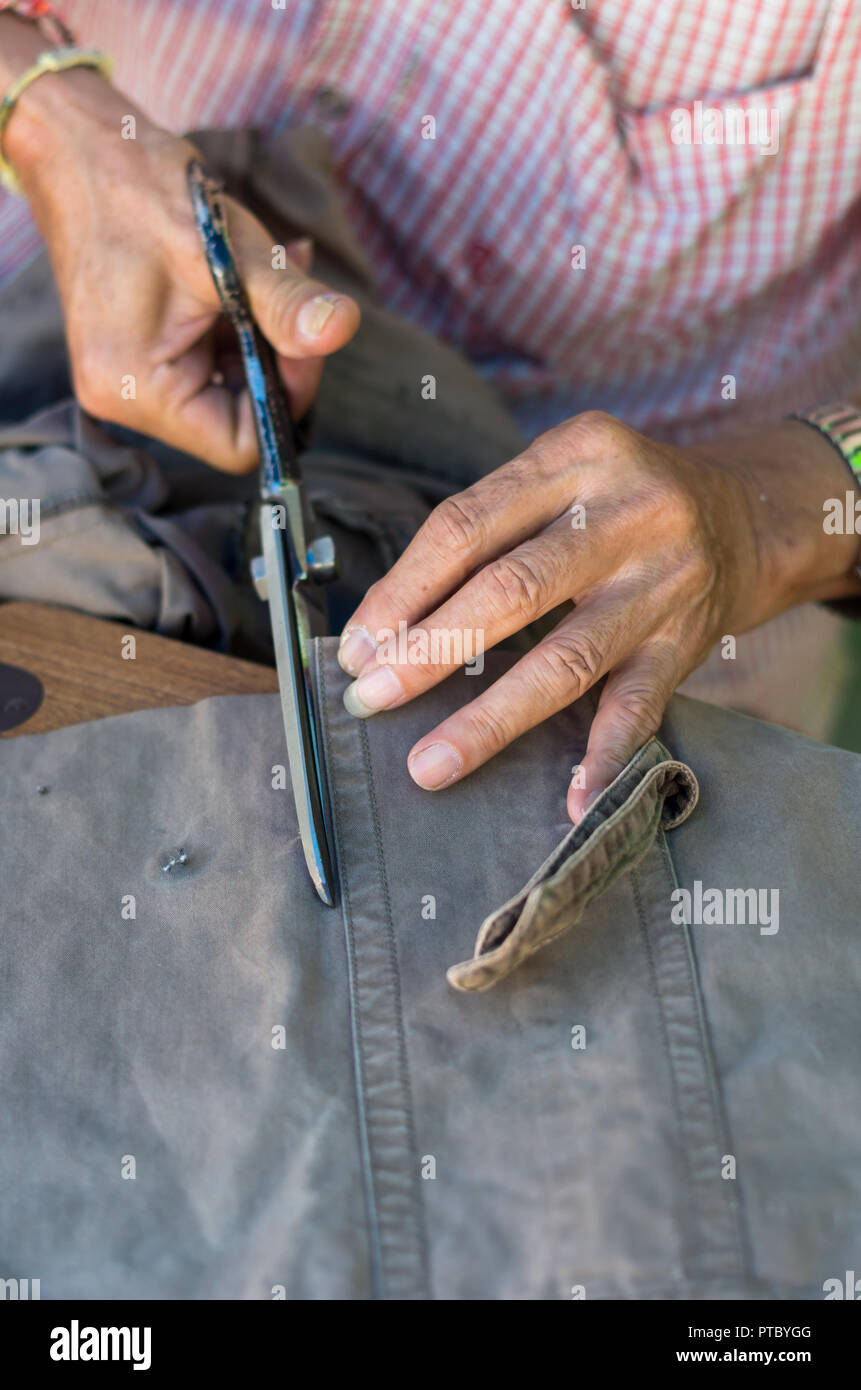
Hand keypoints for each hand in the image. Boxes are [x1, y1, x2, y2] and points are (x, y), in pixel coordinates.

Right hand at [4, 60, 359, 470]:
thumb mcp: (228, 252)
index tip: (302, 340)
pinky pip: (213, 361)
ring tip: (269, 273)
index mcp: (137, 390)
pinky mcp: (144, 354)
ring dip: (263, 336)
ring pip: (231, 387)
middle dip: (276, 360)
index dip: (285, 398)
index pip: (240, 445)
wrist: (82, 148)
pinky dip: (243, 323)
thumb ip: (287, 302)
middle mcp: (128, 398)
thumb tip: (342, 330)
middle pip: (239, 419)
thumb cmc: (140, 191)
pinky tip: (252, 274)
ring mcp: (133, 379)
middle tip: (290, 299)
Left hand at [337, 411, 860, 819]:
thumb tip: (387, 625)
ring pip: (567, 659)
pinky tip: (570, 800)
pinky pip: (639, 707)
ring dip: (491, 719)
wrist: (742, 516)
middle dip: (429, 652)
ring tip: (432, 764)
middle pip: (511, 590)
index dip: (403, 591)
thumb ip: (486, 529)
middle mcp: (626, 514)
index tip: (357, 646)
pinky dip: (603, 757)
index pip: (466, 527)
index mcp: (575, 456)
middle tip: (372, 699)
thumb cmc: (616, 499)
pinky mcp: (688, 642)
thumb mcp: (559, 472)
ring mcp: (663, 582)